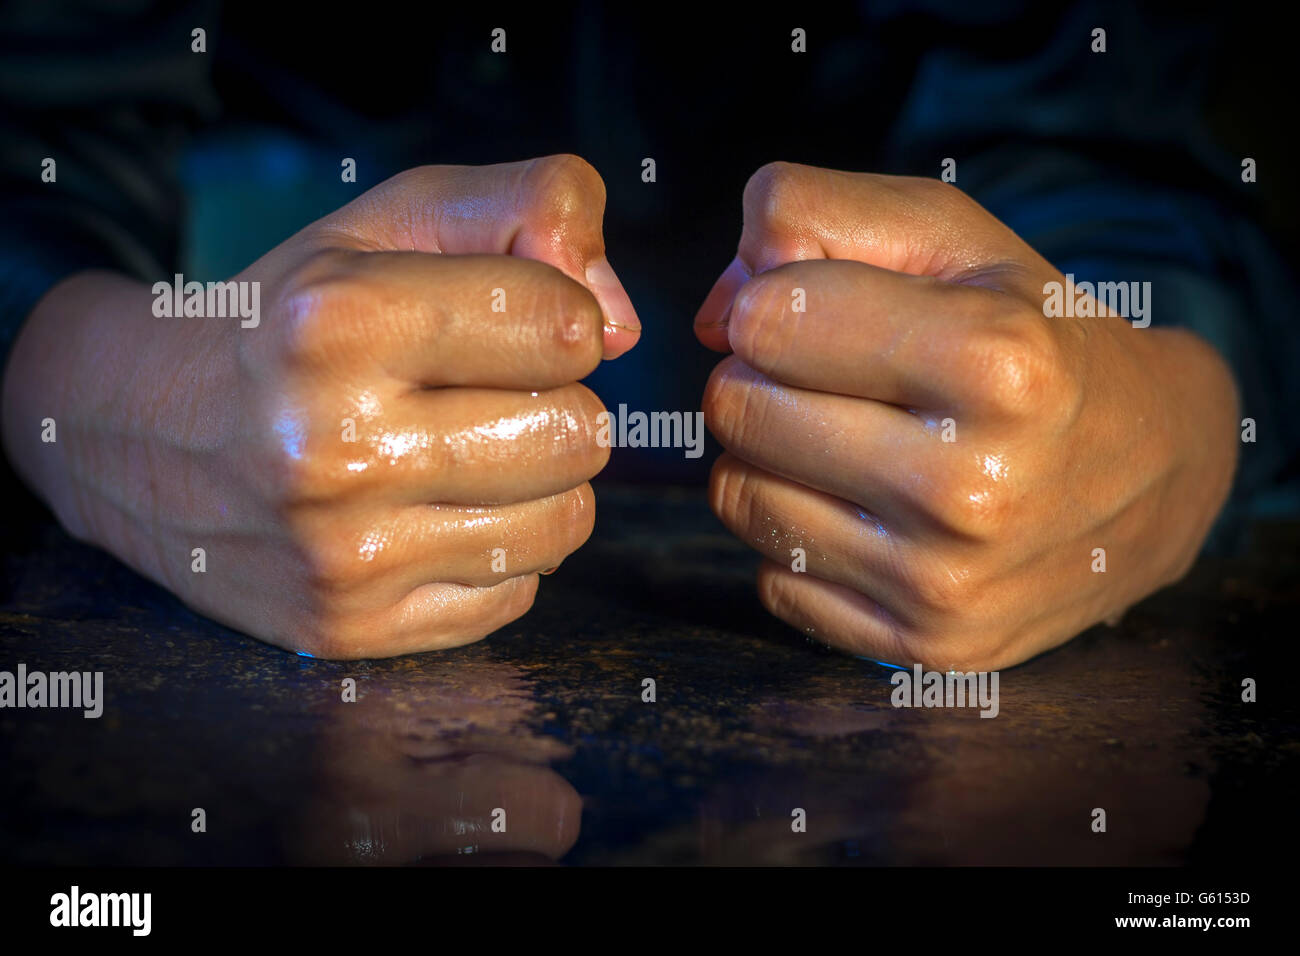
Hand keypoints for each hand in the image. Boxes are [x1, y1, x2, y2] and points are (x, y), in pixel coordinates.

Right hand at [2, 155, 638, 657]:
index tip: (508, 322)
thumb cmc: (289, 315)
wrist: (138, 432)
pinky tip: (432, 514)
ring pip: (566, 522)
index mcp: (337, 322)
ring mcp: (343, 555)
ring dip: (539, 481)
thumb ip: (534, 209)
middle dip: (556, 402)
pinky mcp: (353, 630)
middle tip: (485, 393)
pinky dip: (498, 550)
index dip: (558, 318)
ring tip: (466, 452)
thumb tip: (622, 326)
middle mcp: (333, 448)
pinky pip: (517, 592)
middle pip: (582, 435)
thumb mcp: (392, 219)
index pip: (567, 328)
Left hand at [696, 163, 1238, 670]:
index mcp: (995, 364)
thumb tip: (715, 316)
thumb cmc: (1035, 335)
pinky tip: (870, 512)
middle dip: (767, 376)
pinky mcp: (923, 648)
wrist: (1153, 472)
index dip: (780, 301)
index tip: (830, 311)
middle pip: (737, 408)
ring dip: (773, 456)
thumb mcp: (950, 235)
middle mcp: (971, 488)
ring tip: (852, 439)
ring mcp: (944, 584)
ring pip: (737, 495)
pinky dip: (802, 537)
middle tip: (839, 379)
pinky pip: (773, 577)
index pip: (766, 320)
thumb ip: (813, 213)